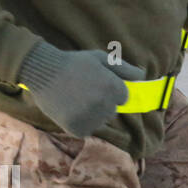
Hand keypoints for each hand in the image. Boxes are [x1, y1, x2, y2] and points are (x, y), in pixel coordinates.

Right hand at [18, 42, 146, 136]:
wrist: (43, 71)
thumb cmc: (74, 63)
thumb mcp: (100, 58)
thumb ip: (124, 68)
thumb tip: (144, 76)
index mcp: (113, 87)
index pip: (123, 97)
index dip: (110, 90)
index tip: (95, 83)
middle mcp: (104, 104)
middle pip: (111, 111)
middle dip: (101, 102)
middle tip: (82, 90)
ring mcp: (90, 118)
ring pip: (99, 121)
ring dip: (90, 114)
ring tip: (74, 99)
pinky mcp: (77, 128)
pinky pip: (86, 130)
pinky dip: (79, 123)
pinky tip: (69, 109)